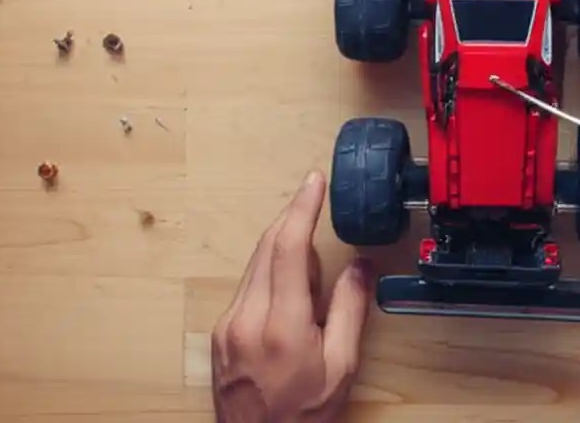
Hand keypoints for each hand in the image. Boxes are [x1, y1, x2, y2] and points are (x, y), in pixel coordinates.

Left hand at [211, 172, 374, 422]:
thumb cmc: (304, 416)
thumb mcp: (342, 368)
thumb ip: (351, 311)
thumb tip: (361, 266)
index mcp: (282, 325)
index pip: (287, 248)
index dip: (302, 208)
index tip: (314, 181)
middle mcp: (246, 319)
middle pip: (266, 248)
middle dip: (293, 222)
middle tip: (316, 208)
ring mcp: (227, 325)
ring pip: (255, 266)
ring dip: (283, 253)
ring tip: (312, 280)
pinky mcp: (219, 333)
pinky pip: (247, 287)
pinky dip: (270, 277)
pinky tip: (291, 299)